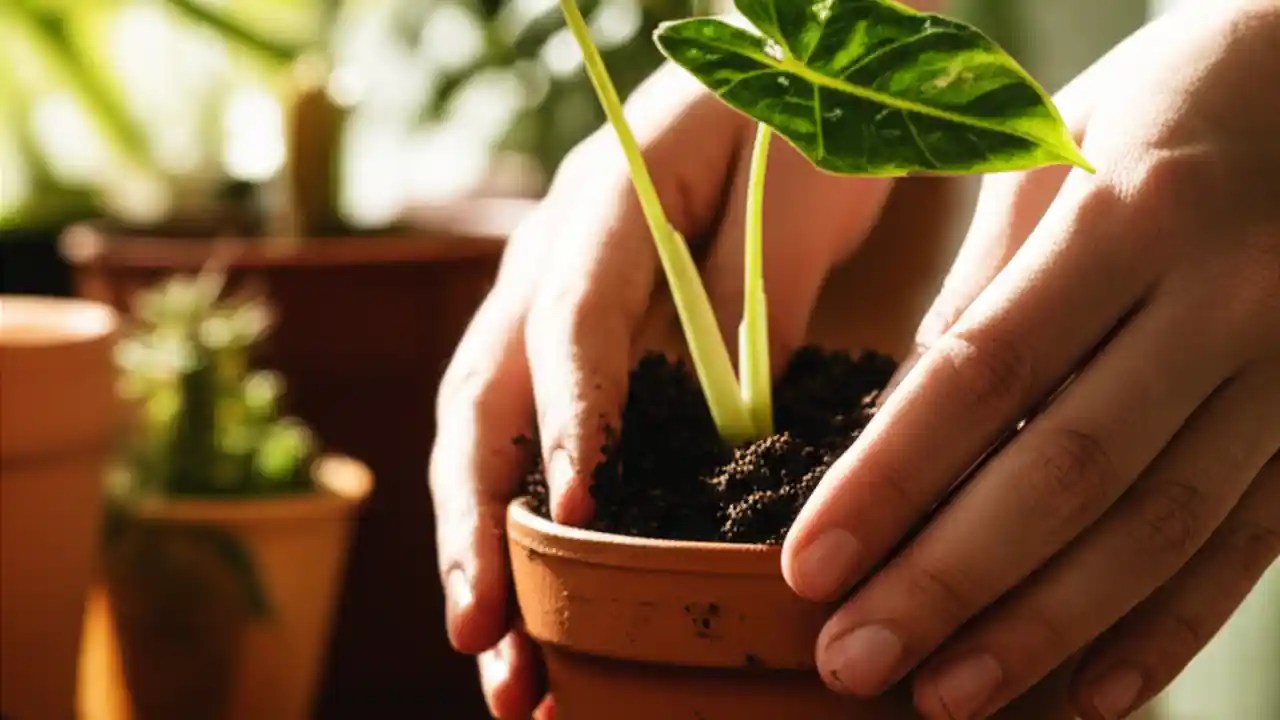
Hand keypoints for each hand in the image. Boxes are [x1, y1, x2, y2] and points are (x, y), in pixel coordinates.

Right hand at [429, 64, 898, 716]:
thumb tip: (730, 434)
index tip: (572, 518)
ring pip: (487, 439)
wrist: (790, 79)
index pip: (569, 319)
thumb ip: (753, 300)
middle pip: (484, 400)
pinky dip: (526, 531)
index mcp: (605, 204)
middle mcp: (550, 261)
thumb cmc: (806, 121)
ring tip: (503, 671)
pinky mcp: (577, 350)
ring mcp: (551, 308)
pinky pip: (528, 443)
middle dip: (478, 523)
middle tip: (486, 637)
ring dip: (488, 554)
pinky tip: (540, 616)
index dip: (566, 420)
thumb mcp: (796, 192)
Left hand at [782, 3, 1279, 718]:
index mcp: (1128, 215)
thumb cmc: (1161, 111)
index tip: (808, 565)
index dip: (889, 481)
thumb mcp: (1054, 159)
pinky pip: (1249, 544)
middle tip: (853, 660)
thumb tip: (902, 430)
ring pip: (1160, 526)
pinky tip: (1090, 695)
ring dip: (1045, 629)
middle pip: (1067, 470)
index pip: (983, 373)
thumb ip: (985, 297)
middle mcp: (1222, 299)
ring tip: (946, 697)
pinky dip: (1169, 629)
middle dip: (949, 581)